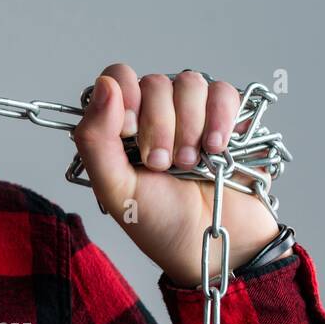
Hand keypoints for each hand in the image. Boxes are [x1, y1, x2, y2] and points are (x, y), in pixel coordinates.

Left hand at [71, 65, 285, 287]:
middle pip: (154, 82)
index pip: (117, 77)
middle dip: (158, 125)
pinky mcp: (229, 119)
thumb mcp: (114, 188)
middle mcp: (155, 113)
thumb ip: (95, 138)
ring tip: (187, 163)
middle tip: (161, 164)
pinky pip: (224, 93)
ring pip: (189, 83)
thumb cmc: (159, 222)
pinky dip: (220, 119)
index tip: (129, 133)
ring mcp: (193, 114)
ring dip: (189, 126)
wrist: (214, 246)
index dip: (124, 97)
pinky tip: (215, 149)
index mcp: (120, 126)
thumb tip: (103, 85)